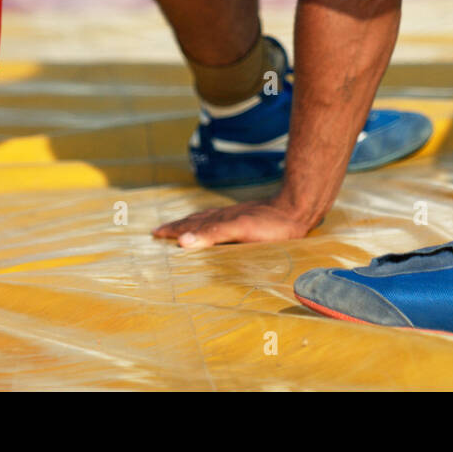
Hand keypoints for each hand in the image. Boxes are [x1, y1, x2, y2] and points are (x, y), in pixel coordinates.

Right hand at [153, 197, 313, 249]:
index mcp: (219, 221)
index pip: (190, 226)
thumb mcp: (239, 229)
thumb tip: (182, 241)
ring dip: (191, 225)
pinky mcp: (249, 221)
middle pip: (195, 221)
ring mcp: (236, 218)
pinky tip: (217, 230)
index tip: (155, 233)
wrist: (297, 210)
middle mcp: (225, 217)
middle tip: (159, 231)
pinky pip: (222, 223)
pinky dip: (210, 226)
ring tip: (181, 229)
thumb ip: (213, 234)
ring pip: (208, 221)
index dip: (173, 230)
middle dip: (177, 227)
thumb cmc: (271, 224)